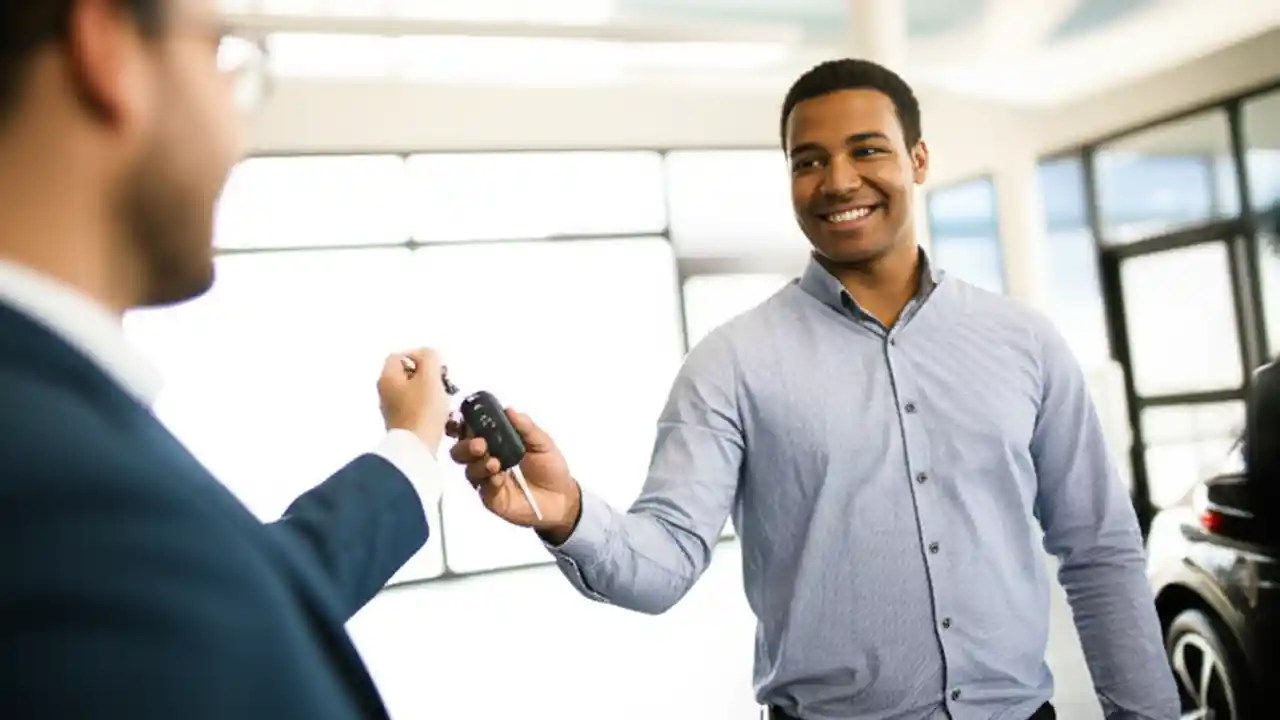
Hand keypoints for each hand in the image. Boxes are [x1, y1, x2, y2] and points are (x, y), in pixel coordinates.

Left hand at [377, 348, 450, 455]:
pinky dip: (427, 407)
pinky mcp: (401, 424)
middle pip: (406, 374)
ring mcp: (392, 410)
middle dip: (427, 375)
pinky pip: (415, 408)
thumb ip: (430, 358)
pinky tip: (439, 415)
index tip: (436, 367)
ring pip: (412, 391)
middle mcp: (385, 392)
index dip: (419, 356)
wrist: (416, 449)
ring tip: (444, 400)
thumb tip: (429, 355)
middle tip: (442, 383)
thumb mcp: (430, 377)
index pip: (399, 355)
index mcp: (388, 377)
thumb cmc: (423, 410)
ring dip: (430, 392)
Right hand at [447, 409, 580, 541]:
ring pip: (470, 470)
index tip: (466, 421)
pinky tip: (498, 479)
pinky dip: (489, 481)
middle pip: (461, 451)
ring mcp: (487, 479)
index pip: (471, 430)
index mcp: (495, 441)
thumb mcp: (542, 443)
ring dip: (478, 464)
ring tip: (494, 463)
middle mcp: (486, 458)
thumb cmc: (550, 467)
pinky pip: (483, 489)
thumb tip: (509, 410)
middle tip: (479, 444)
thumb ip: (526, 427)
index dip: (463, 425)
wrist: (562, 497)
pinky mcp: (492, 498)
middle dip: (466, 446)